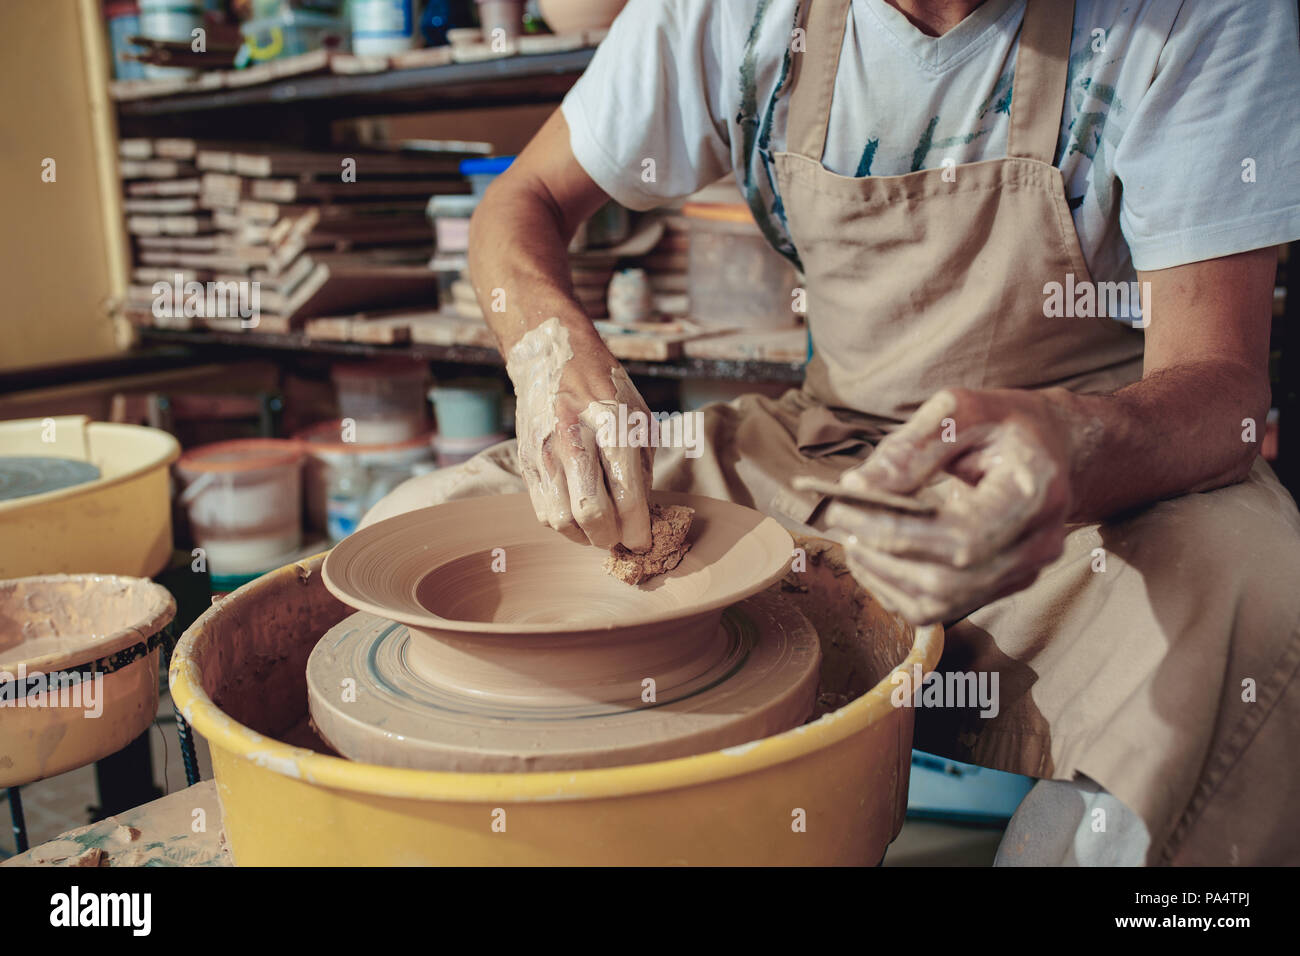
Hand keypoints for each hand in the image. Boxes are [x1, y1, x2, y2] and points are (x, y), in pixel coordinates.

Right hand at [505, 316, 653, 550]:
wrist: (552, 357)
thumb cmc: (605, 389)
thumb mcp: (639, 418)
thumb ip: (643, 468)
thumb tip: (643, 516)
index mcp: (612, 426)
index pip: (627, 495)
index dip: (638, 530)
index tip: (644, 542)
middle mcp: (574, 440)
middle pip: (592, 514)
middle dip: (611, 538)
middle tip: (622, 538)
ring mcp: (545, 452)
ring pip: (563, 521)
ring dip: (586, 535)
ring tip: (600, 528)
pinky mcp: (527, 463)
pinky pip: (544, 512)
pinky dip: (565, 524)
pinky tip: (579, 516)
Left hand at [825, 388, 1074, 624]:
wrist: (1052, 450)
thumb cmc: (1005, 425)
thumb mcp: (962, 412)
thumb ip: (911, 448)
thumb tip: (856, 487)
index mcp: (1035, 494)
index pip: (959, 537)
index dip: (893, 530)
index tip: (844, 506)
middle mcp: (1037, 545)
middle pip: (947, 581)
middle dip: (881, 557)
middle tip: (840, 522)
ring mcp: (1023, 572)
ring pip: (940, 604)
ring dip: (883, 577)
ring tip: (852, 538)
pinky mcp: (1003, 586)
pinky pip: (941, 608)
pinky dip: (897, 589)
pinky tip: (873, 557)